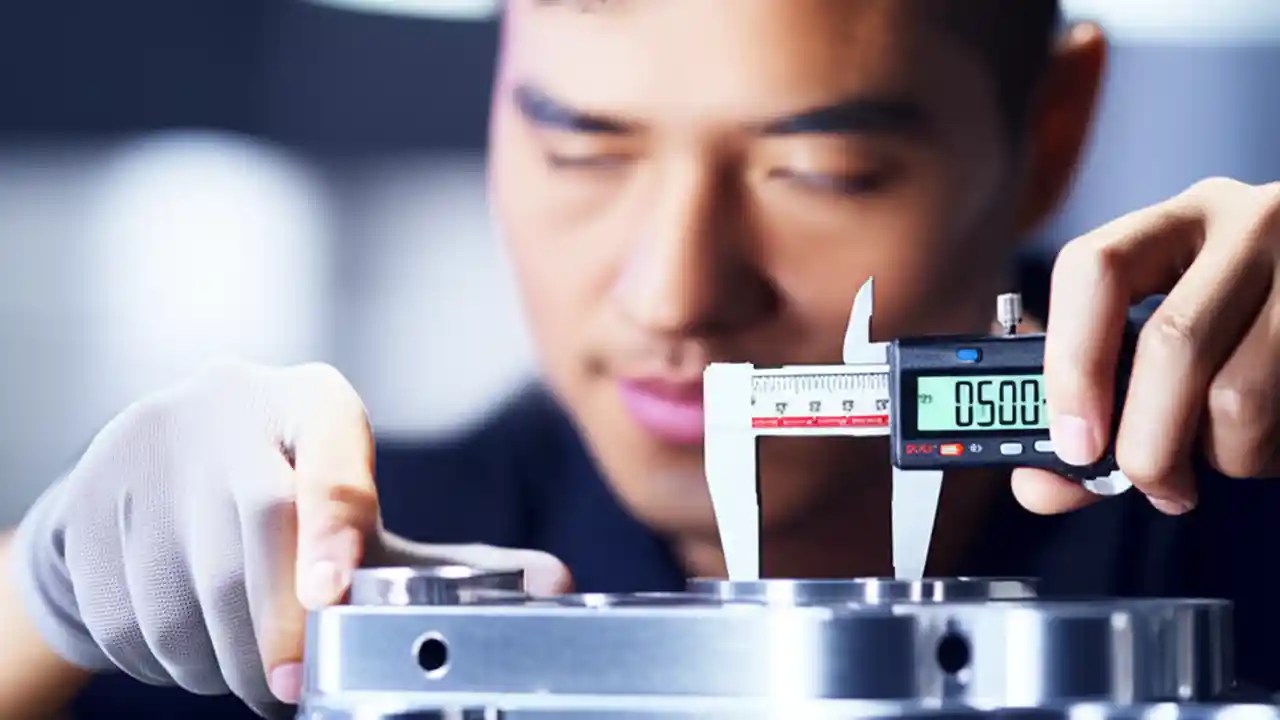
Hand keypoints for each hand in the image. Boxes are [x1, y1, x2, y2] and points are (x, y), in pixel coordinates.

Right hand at [12, 360, 570, 717]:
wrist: (150, 486)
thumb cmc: (286, 506)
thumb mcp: (360, 520)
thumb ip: (446, 565)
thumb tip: (556, 586)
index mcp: (312, 401)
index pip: (331, 453)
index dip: (333, 524)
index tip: (332, 595)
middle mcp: (229, 405)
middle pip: (254, 535)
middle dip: (276, 629)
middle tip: (293, 687)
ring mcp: (148, 446)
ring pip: (186, 584)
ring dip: (221, 656)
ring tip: (247, 673)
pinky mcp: (88, 497)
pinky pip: (130, 607)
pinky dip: (167, 654)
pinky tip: (192, 650)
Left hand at [1013, 177, 1279, 515]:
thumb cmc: (1244, 333)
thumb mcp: (1171, 336)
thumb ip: (1099, 408)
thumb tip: (1041, 486)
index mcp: (1179, 221)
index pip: (1093, 268)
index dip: (1071, 363)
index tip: (1074, 444)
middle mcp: (1250, 225)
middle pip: (1170, 343)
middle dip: (1146, 442)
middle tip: (1150, 483)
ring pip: (1240, 397)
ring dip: (1223, 457)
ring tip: (1229, 455)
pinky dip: (1271, 455)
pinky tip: (1274, 439)